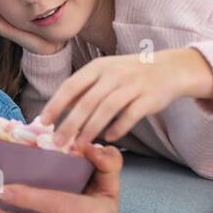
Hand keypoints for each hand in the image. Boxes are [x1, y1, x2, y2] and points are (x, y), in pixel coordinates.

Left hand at [39, 48, 212, 150]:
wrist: (169, 68)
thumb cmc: (129, 75)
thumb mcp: (104, 74)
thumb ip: (83, 90)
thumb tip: (56, 112)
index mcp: (98, 67)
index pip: (71, 86)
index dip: (56, 104)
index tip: (43, 122)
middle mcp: (113, 74)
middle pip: (87, 101)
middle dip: (70, 123)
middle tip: (58, 142)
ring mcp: (133, 85)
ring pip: (107, 109)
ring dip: (91, 129)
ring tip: (80, 145)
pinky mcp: (149, 97)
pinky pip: (131, 115)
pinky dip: (119, 128)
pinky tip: (109, 139)